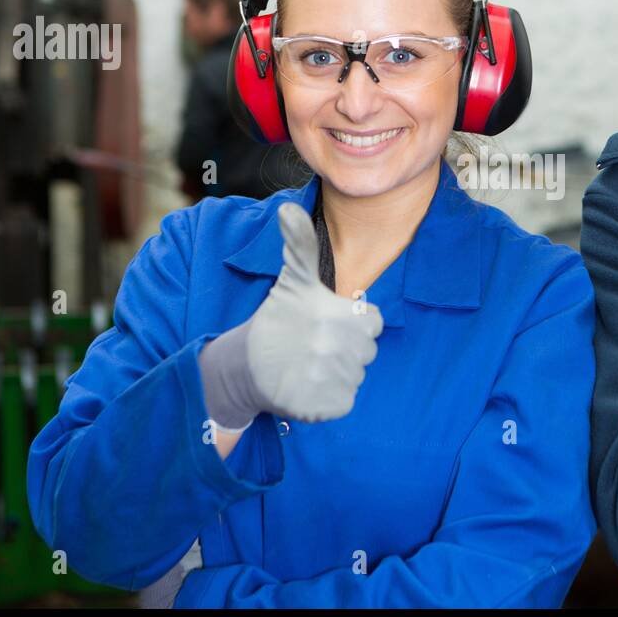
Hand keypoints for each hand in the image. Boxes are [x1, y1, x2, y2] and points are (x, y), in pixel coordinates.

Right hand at [199, 202, 383, 428]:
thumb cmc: (276, 320)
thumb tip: (286, 209)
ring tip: (309, 364)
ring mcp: (330, 379)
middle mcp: (335, 347)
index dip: (354, 322)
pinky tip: (309, 385)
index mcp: (334, 314)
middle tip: (315, 345)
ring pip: (357, 375)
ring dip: (339, 372)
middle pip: (368, 350)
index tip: (328, 323)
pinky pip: (347, 400)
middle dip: (347, 348)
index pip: (373, 322)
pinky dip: (332, 396)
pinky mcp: (325, 407)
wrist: (244, 368)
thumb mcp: (292, 281)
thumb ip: (299, 245)